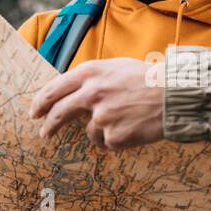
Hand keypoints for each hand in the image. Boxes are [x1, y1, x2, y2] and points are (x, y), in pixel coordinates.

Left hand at [29, 57, 164, 149]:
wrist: (175, 96)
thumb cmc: (149, 79)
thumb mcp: (116, 67)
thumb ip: (93, 79)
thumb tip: (73, 93)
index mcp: (91, 73)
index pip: (55, 88)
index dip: (41, 101)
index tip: (35, 112)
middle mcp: (91, 93)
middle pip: (60, 112)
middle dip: (49, 125)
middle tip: (44, 133)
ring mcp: (101, 116)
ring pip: (90, 131)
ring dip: (102, 130)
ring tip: (127, 120)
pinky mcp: (113, 136)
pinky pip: (108, 142)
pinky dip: (118, 139)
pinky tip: (134, 128)